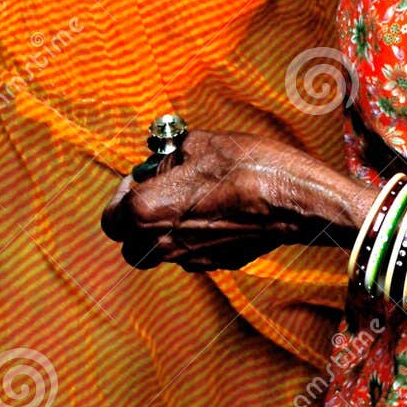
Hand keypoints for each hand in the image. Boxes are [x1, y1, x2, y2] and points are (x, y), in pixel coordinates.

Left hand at [101, 128, 358, 273]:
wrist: (294, 199)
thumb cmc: (247, 166)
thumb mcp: (201, 143)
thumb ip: (170, 155)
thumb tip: (163, 161)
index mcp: (148, 211)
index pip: (112, 217)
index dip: (121, 195)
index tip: (140, 177)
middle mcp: (163, 242)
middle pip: (131, 244)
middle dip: (139, 221)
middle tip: (160, 194)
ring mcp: (191, 258)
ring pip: (161, 252)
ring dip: (166, 230)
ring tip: (193, 200)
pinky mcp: (218, 263)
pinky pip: (192, 254)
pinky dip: (195, 237)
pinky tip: (218, 213)